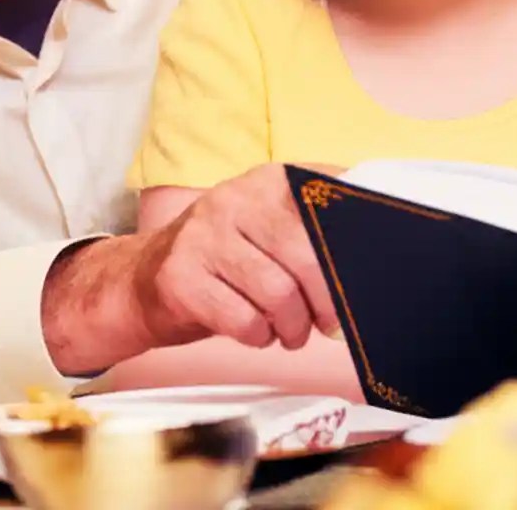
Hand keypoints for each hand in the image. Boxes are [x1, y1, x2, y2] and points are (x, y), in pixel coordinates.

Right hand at [139, 164, 340, 350]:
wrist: (143, 279)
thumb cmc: (228, 260)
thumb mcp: (272, 228)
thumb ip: (318, 233)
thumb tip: (373, 266)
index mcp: (271, 181)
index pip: (328, 209)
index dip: (351, 254)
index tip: (360, 282)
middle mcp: (236, 198)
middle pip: (308, 258)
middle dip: (325, 303)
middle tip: (324, 322)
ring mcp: (203, 235)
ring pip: (278, 295)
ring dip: (292, 327)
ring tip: (287, 330)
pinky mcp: (181, 276)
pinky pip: (244, 321)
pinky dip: (258, 337)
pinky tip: (253, 330)